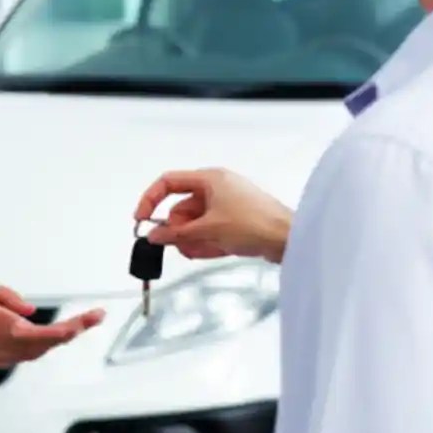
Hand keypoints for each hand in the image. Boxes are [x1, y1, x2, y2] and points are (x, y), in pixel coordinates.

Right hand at [0, 281, 104, 368]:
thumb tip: (28, 311)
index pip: (33, 337)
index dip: (64, 330)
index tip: (85, 320)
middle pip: (36, 350)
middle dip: (68, 334)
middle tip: (92, 317)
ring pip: (26, 356)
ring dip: (53, 342)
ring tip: (77, 325)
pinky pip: (11, 357)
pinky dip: (32, 347)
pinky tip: (41, 337)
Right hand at [134, 168, 291, 262]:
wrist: (290, 239)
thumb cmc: (255, 224)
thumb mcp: (208, 230)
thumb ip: (177, 234)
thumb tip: (154, 236)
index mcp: (209, 179)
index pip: (168, 182)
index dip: (150, 200)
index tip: (141, 220)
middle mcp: (216, 188)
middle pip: (182, 208)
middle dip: (178, 230)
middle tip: (179, 245)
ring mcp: (226, 205)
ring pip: (195, 222)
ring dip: (192, 239)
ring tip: (199, 251)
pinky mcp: (235, 221)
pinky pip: (210, 230)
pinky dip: (206, 242)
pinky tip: (210, 252)